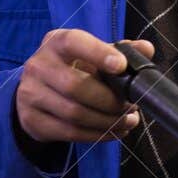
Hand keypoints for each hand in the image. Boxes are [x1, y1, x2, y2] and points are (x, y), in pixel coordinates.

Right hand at [14, 30, 154, 143]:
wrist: (37, 92)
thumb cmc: (74, 68)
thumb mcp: (94, 54)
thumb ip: (122, 50)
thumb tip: (146, 49)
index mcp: (57, 42)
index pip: (74, 43)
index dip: (98, 53)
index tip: (122, 66)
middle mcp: (38, 66)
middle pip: (76, 86)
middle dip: (111, 101)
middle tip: (132, 106)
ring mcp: (30, 94)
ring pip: (75, 113)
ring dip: (109, 121)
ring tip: (129, 120)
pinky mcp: (32, 120)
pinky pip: (70, 132)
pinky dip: (98, 135)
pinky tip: (115, 131)